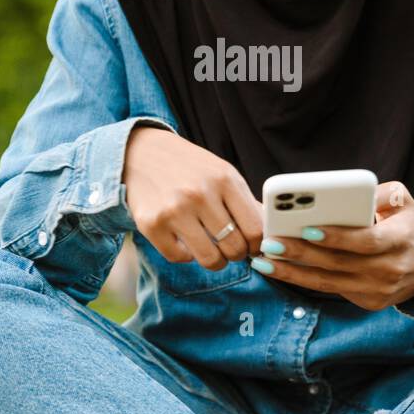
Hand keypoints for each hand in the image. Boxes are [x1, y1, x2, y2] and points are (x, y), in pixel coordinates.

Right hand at [122, 125, 263, 269]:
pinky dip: (186, 255)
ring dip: (215, 260)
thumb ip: (246, 203)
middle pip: (234, 248)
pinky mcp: (151, 224)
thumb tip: (272, 235)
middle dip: (236, 254)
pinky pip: (180, 258)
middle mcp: (200, 194)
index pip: (255, 230)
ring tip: (212, 251)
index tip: (251, 245)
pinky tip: (185, 241)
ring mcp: (174, 210)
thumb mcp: (223, 174)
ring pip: (210, 259)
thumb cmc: (191, 168)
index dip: (257, 244)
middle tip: (230, 248)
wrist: (142, 153)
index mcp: (224, 179)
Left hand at [252, 181, 413, 310]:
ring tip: (263, 260)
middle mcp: (388, 270)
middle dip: (301, 254)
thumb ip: (380, 192)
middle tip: (270, 242)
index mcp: (399, 241)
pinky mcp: (367, 302)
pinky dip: (303, 281)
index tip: (307, 229)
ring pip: (328, 283)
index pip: (365, 241)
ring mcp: (377, 291)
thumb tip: (350, 192)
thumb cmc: (408, 226)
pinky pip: (331, 291)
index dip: (336, 237)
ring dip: (292, 273)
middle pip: (338, 264)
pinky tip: (279, 269)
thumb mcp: (403, 201)